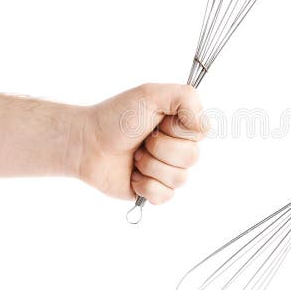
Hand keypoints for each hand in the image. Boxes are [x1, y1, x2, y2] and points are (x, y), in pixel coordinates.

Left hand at [74, 83, 205, 201]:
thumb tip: (203, 126)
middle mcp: (178, 148)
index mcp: (181, 125)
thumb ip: (186, 98)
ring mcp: (167, 170)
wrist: (87, 143)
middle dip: (160, 148)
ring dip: (151, 165)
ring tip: (135, 156)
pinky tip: (133, 175)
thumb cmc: (116, 117)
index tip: (158, 121)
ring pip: (180, 178)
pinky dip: (146, 185)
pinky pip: (166, 196)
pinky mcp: (154, 191)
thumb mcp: (151, 94)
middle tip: (142, 140)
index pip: (201, 132)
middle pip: (192, 157)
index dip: (178, 129)